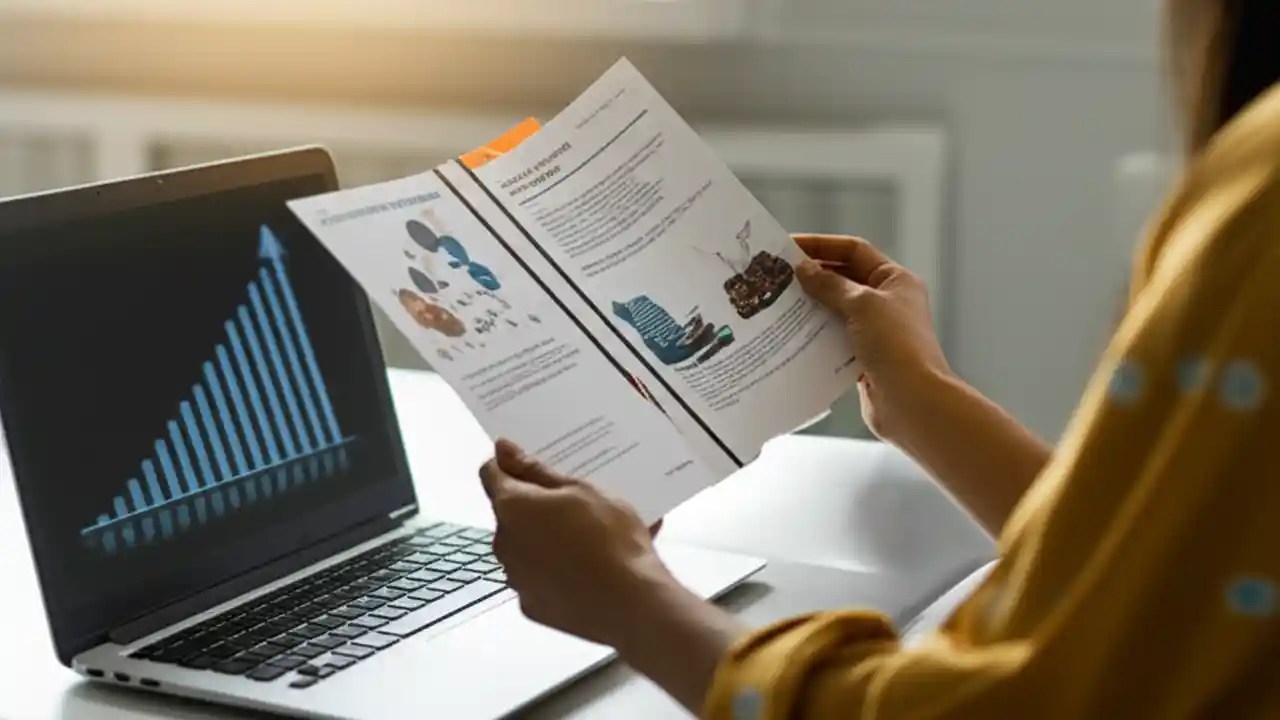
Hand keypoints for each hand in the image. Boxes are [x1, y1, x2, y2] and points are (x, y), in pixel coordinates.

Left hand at [479, 440, 677, 646]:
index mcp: (512, 507)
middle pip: (511, 513)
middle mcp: (503, 543)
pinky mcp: (532, 606)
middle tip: (577, 503)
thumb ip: (537, 470)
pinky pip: (538, 578)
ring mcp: (516, 578)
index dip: (510, 464)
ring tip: (591, 540)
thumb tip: (502, 449)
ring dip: (546, 538)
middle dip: (536, 506)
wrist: (630, 603)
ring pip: (525, 547)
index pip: (492, 473)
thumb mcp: (581, 490)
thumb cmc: (608, 537)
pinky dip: (554, 571)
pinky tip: (587, 571)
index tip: (533, 461)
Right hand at [794, 234, 950, 441]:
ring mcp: (875, 331)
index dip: (821, 245)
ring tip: (777, 304)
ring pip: (836, 311)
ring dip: (810, 308)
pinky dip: (814, 337)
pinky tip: (790, 336)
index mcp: (895, 280)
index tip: (788, 246)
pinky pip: (833, 339)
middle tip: (775, 277)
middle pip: (843, 280)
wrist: (912, 402)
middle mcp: (887, 302)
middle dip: (812, 278)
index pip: (854, 251)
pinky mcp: (864, 358)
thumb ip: (830, 285)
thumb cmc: (895, 346)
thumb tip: (803, 267)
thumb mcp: (861, 305)